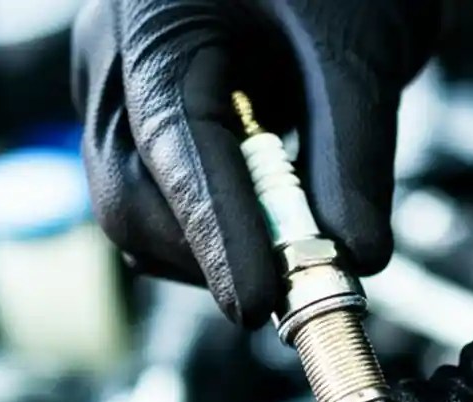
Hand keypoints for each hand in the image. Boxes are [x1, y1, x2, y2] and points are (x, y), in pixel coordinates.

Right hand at [72, 0, 441, 325]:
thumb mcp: (357, 46)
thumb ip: (354, 156)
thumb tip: (354, 257)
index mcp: (154, 21)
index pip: (174, 150)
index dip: (217, 236)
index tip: (260, 303)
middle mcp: (114, 61)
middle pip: (130, 198)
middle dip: (211, 253)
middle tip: (295, 287)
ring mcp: (117, 92)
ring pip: (138, 211)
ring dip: (212, 246)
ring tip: (291, 238)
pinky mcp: (140, 117)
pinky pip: (157, 197)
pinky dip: (213, 225)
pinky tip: (265, 213)